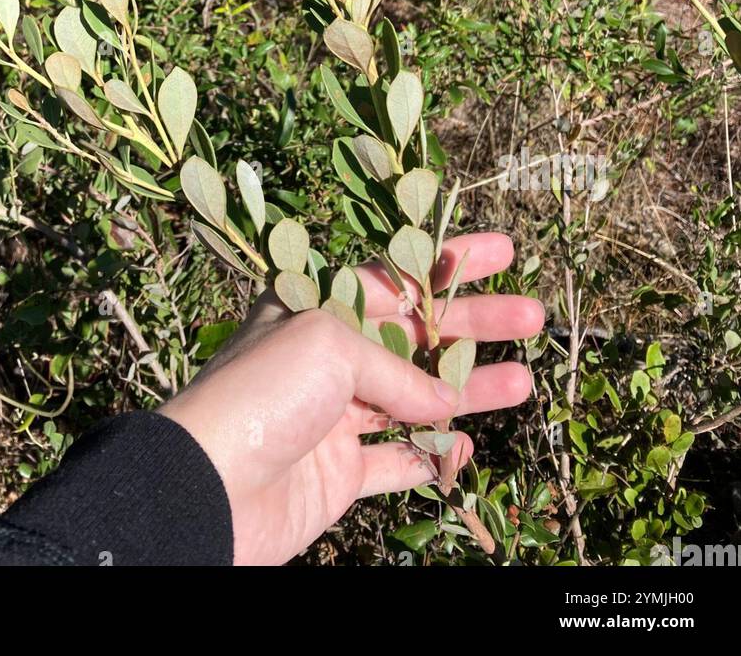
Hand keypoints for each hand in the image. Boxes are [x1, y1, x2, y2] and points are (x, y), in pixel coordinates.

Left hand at [159, 232, 543, 565]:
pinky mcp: (336, 474)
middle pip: (414, 335)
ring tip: (525, 383)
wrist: (208, 488)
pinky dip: (433, 455)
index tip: (502, 251)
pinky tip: (469, 447)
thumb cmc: (260, 394)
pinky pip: (397, 461)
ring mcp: (332, 418)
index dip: (448, 263)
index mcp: (313, 309)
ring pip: (415, 399)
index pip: (393, 276)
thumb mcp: (328, 345)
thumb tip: (440, 399)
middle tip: (532, 316)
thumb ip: (395, 367)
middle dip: (473, 325)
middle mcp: (324, 358)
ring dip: (469, 391)